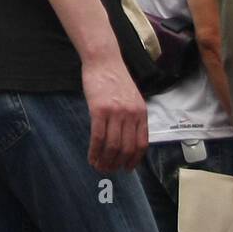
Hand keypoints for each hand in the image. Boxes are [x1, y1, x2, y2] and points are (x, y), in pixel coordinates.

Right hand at [82, 53, 148, 173]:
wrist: (103, 61)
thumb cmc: (115, 79)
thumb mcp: (132, 98)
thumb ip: (133, 117)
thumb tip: (128, 140)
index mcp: (141, 112)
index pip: (141, 144)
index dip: (134, 160)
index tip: (127, 168)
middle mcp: (131, 114)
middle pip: (127, 148)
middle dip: (118, 164)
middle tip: (109, 170)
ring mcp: (116, 112)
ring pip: (112, 146)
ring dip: (105, 161)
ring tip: (99, 167)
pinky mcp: (99, 110)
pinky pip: (98, 137)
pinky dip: (94, 151)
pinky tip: (91, 157)